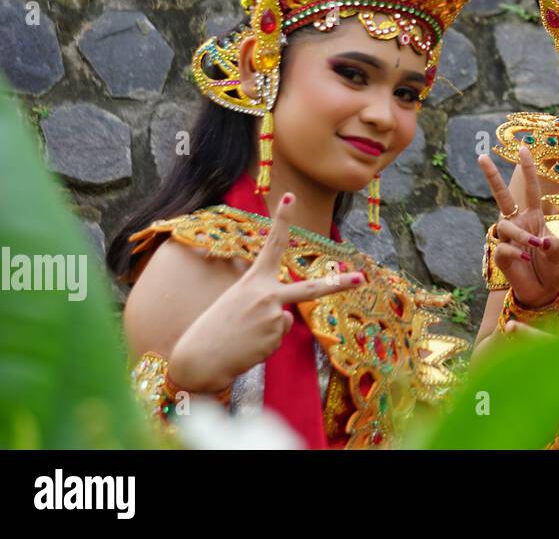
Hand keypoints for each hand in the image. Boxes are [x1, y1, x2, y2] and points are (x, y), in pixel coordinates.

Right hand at [169, 193, 364, 392]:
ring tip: (242, 338)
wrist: (197, 361)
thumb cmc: (212, 331)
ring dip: (267, 332)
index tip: (290, 198)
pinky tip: (246, 348)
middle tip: (361, 278)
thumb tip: (287, 317)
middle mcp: (268, 294)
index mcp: (253, 280)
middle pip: (312, 288)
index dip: (282, 220)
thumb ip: (266, 304)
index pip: (272, 245)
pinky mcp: (276, 337)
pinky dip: (264, 347)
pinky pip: (278, 340)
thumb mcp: (237, 305)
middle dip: (339, 284)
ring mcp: (275, 315)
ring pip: (285, 321)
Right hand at [479, 147, 558, 308]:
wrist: (543, 292)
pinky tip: (525, 259)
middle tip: (481, 157)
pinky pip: (504, 247)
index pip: (531, 189)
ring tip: (535, 245)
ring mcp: (508, 239)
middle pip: (502, 196)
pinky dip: (516, 252)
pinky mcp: (501, 255)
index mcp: (535, 217)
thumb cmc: (552, 269)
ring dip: (521, 234)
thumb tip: (541, 241)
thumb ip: (554, 247)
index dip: (527, 170)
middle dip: (492, 177)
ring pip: (506, 226)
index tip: (523, 148)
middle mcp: (519, 223)